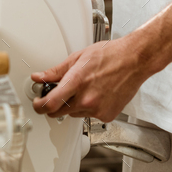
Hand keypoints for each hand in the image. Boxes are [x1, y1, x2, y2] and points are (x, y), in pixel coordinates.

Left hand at [31, 37, 150, 122]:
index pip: (50, 104)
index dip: (39, 106)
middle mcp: (86, 99)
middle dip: (54, 105)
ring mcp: (97, 109)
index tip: (37, 103)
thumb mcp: (78, 57)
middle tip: (57, 95)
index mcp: (77, 82)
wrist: (134, 60)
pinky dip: (89, 108)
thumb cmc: (110, 55)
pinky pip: (90, 116)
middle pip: (59, 112)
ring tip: (86, 88)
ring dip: (74, 105)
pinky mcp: (107, 116)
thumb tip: (39, 77)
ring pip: (74, 114)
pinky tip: (97, 94)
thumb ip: (56, 71)